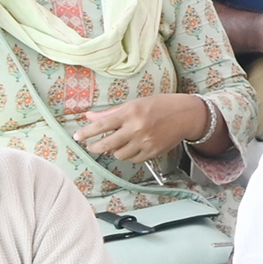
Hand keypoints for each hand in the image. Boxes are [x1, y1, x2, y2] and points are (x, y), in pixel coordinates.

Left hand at [77, 93, 212, 160]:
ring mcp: (144, 142)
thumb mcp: (134, 104)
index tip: (78, 137)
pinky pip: (133, 159)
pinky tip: (131, 147)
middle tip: (91, 146)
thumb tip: (90, 117)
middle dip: (95, 147)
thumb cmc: (158, 106)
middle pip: (107, 145)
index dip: (86, 133)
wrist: (184, 115)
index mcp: (129, 113)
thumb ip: (111, 112)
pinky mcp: (152, 152)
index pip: (101, 125)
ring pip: (119, 155)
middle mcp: (135, 128)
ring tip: (117, 144)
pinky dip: (129, 155)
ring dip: (114, 151)